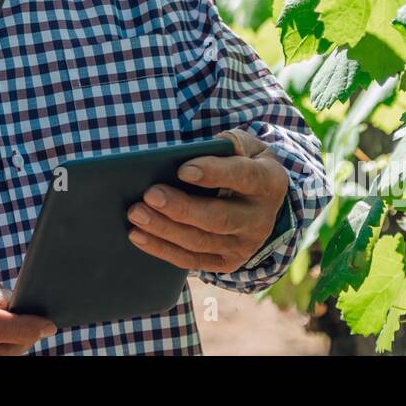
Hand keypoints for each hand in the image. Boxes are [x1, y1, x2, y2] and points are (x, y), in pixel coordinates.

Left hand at [126, 128, 289, 273]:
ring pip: (200, 241)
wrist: (261, 202)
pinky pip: (191, 260)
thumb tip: (206, 148)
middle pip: (218, 218)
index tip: (182, 170)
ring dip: (164, 229)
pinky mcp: (226, 262)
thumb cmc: (245, 164)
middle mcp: (260, 219)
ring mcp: (244, 245)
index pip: (243, 176)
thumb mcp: (249, 146)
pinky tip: (138, 235)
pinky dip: (162, 249)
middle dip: (181, 208)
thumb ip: (233, 142)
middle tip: (150, 195)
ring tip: (136, 213)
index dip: (213, 173)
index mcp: (269, 182)